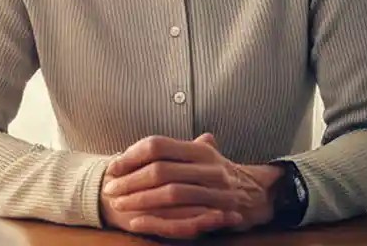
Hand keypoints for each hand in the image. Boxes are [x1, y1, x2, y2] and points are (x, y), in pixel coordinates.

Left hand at [100, 134, 280, 236]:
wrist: (257, 194)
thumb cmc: (220, 174)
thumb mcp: (201, 154)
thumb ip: (172, 150)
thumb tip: (135, 149)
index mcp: (199, 149)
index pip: (158, 145)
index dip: (132, 155)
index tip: (113, 167)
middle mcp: (208, 167)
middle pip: (160, 170)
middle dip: (130, 180)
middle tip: (109, 189)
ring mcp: (215, 191)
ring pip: (169, 194)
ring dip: (139, 200)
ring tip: (117, 204)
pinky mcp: (216, 215)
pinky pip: (181, 219)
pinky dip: (155, 221)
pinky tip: (136, 222)